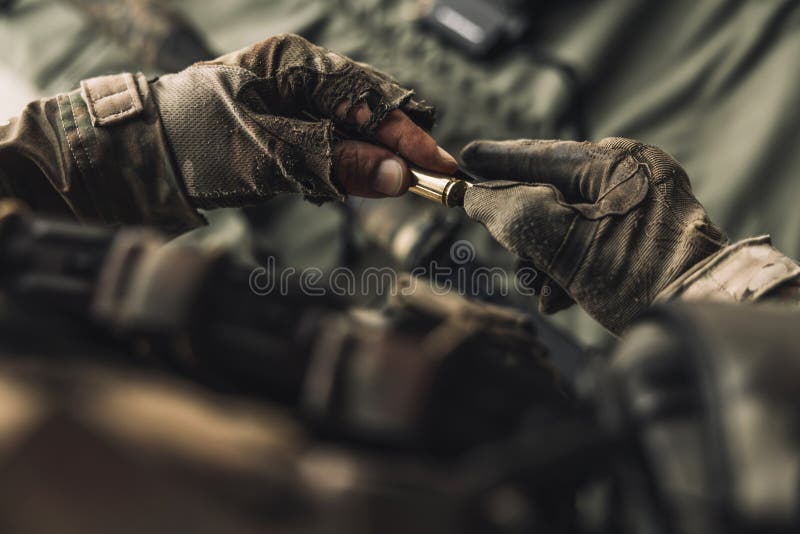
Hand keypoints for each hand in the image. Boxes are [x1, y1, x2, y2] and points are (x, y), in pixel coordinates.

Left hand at [150, 33, 456, 207]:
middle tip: (423, 184)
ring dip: (367, 163)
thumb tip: (396, 175)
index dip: (408, 134)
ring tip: (381, 188)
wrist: (139, 159)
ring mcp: (292, 102)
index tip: (439, 168)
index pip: (368, 95)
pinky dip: (342, 170)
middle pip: (367, 111)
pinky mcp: (285, 129)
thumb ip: (336, 162)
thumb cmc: (192, 142)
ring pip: (352, 133)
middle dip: (394, 149)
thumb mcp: (269, 153)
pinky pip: (330, 148)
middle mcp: (298, 76)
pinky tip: (339, 186)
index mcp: (294, 62)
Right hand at [461, 138, 727, 333]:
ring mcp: (642, 207)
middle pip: (552, 194)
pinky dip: (571, 267)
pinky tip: (561, 297)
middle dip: (525, 232)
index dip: (499, 159)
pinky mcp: (645, 238)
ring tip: (543, 289)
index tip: (466, 156)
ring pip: (568, 223)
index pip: (541, 154)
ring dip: (545, 259)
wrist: (704, 316)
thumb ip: (512, 216)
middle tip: (510, 254)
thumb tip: (475, 198)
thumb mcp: (564, 246)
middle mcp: (632, 177)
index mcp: (618, 163)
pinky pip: (592, 241)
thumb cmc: (638, 278)